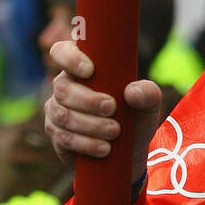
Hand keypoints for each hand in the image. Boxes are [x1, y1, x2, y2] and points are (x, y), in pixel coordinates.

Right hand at [44, 41, 161, 185]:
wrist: (128, 151)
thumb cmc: (134, 117)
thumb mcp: (148, 106)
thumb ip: (148, 94)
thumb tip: (132, 91)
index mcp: (82, 68)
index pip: (61, 52)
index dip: (69, 58)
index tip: (90, 70)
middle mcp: (64, 86)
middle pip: (63, 88)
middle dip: (88, 100)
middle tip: (112, 108)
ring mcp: (57, 110)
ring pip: (63, 114)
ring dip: (90, 124)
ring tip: (115, 131)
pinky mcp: (56, 134)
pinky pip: (64, 138)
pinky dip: (86, 143)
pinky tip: (104, 148)